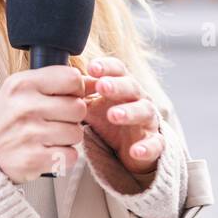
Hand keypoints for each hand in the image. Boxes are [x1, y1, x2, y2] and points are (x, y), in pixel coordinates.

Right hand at [0, 65, 86, 181]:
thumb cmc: (4, 120)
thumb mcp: (19, 90)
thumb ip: (52, 82)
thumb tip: (94, 83)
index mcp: (22, 84)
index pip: (72, 78)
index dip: (76, 89)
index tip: (66, 97)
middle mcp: (25, 107)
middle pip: (79, 107)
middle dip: (73, 117)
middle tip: (56, 120)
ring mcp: (29, 134)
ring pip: (77, 133)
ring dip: (68, 138)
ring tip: (49, 137)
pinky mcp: (33, 159)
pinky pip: (71, 155)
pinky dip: (63, 156)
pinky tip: (48, 151)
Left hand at [81, 57, 163, 176]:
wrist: (129, 148)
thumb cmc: (108, 120)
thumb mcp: (91, 106)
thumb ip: (79, 94)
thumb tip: (62, 80)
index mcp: (123, 86)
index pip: (118, 70)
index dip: (107, 67)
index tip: (92, 67)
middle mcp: (139, 99)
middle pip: (132, 87)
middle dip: (117, 86)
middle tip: (102, 86)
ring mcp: (148, 121)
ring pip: (144, 111)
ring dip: (130, 112)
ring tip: (113, 115)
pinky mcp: (155, 143)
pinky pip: (155, 145)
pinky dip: (146, 148)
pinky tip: (135, 151)